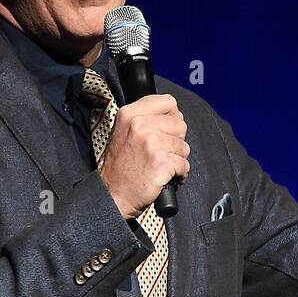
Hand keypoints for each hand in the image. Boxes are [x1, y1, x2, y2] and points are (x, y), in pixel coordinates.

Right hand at [98, 93, 189, 218]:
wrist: (113, 194)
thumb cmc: (120, 168)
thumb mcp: (124, 132)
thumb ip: (145, 118)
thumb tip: (175, 115)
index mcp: (130, 114)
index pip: (168, 102)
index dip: (173, 117)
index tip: (167, 130)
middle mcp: (139, 125)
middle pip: (180, 125)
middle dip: (176, 141)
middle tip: (161, 152)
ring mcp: (151, 143)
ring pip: (184, 147)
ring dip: (177, 159)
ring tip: (160, 166)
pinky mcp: (161, 162)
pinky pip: (184, 164)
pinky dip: (179, 174)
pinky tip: (165, 177)